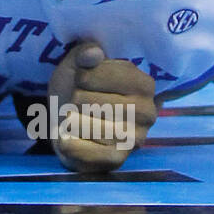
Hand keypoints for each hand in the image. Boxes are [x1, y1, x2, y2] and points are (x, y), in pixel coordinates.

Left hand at [46, 41, 157, 171]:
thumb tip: (94, 53)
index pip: (107, 75)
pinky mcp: (118, 160)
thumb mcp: (77, 66)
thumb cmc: (77, 90)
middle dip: (76, 99)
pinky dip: (69, 142)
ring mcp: (135, 139)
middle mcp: (148, 113)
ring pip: (90, 126)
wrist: (67, 124)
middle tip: (74, 101)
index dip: (83, 75)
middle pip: (97, 102)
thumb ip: (84, 53)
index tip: (79, 79)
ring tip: (69, 117)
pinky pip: (86, 151)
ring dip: (70, 120)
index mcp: (144, 84)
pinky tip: (66, 136)